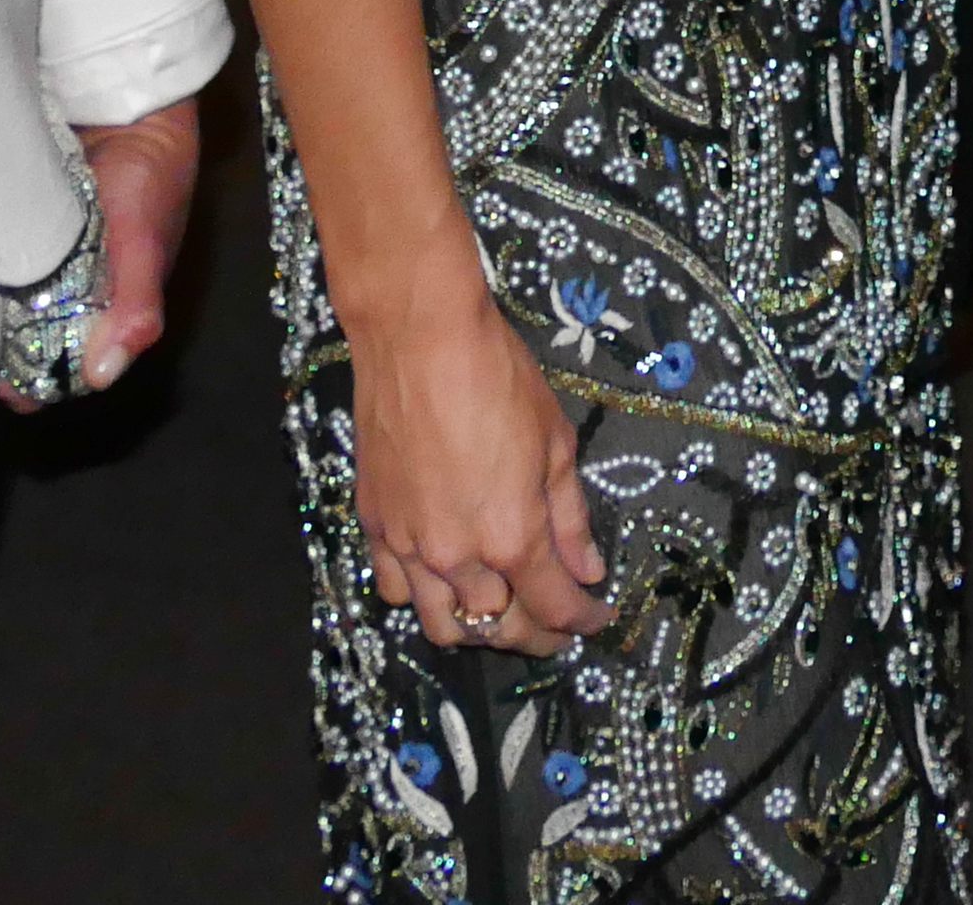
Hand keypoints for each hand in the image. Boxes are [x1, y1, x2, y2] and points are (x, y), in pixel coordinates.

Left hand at [51, 99, 198, 401]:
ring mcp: (47, 269)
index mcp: (107, 316)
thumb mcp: (144, 247)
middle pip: (25, 351)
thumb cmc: (149, 184)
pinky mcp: (26, 238)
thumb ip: (136, 307)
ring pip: (7, 315)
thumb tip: (104, 376)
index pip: (59, 374)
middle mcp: (73, 299)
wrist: (133, 115)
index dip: (27, 386)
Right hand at [338, 228, 608, 653]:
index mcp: (512, 537)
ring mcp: (408, 545)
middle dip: (535, 634)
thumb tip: (586, 570)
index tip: (597, 616)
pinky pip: (394, 588)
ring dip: (478, 626)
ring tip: (501, 607)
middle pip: (499, 626)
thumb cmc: (498, 378)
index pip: (553, 606)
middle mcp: (457, 556)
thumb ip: (570, 518)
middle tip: (556, 623)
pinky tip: (444, 577)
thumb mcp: (555, 443)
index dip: (582, 620)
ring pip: (441, 624)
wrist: (418, 339)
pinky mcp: (374, 526)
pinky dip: (423, 596)